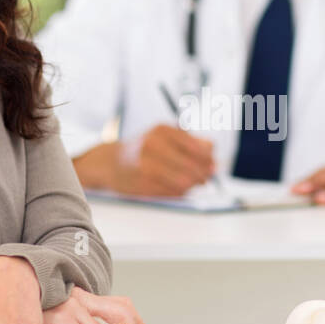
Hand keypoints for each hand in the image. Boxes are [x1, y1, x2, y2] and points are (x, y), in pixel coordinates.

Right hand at [77, 124, 215, 196]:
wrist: (111, 162)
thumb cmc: (143, 149)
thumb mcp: (164, 136)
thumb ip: (190, 140)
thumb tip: (212, 150)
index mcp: (162, 130)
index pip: (196, 147)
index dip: (208, 159)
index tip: (213, 165)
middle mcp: (153, 146)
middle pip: (192, 166)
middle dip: (203, 174)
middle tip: (206, 178)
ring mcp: (146, 166)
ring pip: (183, 182)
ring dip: (193, 185)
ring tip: (194, 184)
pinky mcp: (143, 185)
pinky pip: (172, 193)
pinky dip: (180, 192)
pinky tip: (180, 189)